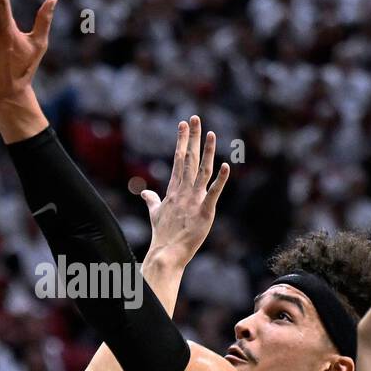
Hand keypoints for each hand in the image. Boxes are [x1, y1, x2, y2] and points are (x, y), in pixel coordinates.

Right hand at [141, 116, 231, 265]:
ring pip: (201, 171)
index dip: (182, 140)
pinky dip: (220, 180)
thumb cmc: (162, 234)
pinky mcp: (204, 212)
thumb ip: (151, 200)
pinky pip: (213, 193)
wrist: (166, 253)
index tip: (183, 124)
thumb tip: (144, 192)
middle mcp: (183, 191)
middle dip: (192, 138)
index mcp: (174, 190)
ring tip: (211, 133)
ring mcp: (193, 200)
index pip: (179, 159)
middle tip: (195, 117)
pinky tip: (226, 166)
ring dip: (206, 151)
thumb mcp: (155, 213)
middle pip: (189, 159)